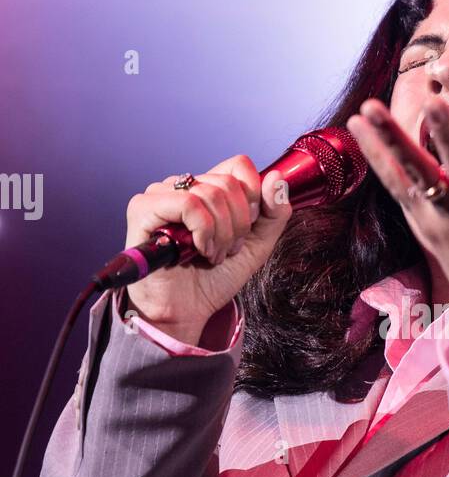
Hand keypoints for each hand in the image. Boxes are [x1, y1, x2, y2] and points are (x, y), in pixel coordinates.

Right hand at [122, 156, 292, 344]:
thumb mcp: (257, 246)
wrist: (186, 310)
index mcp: (207, 189)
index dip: (252, 195)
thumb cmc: (214, 279)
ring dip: (221, 234)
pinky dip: (203, 231)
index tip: (247, 228)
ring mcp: (160, 194)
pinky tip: (198, 250)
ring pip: (210, 193)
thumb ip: (274, 213)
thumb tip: (278, 178)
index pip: (238, 165)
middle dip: (238, 225)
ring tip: (212, 254)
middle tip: (227, 250)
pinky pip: (188, 204)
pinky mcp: (143, 208)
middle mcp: (182, 186)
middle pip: (228, 183)